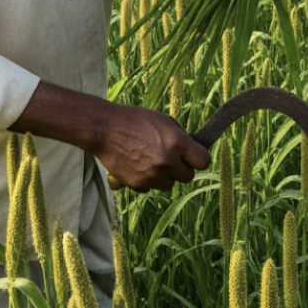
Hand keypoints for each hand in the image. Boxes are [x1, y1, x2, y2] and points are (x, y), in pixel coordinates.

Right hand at [94, 104, 210, 191]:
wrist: (104, 129)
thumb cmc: (134, 120)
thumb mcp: (163, 120)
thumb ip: (180, 136)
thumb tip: (191, 149)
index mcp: (177, 143)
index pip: (203, 162)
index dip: (199, 159)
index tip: (193, 157)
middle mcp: (167, 161)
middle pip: (188, 177)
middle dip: (181, 168)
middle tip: (170, 159)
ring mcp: (152, 175)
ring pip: (169, 184)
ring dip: (164, 176)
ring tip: (150, 160)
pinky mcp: (138, 185)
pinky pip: (151, 187)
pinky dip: (147, 180)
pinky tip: (138, 165)